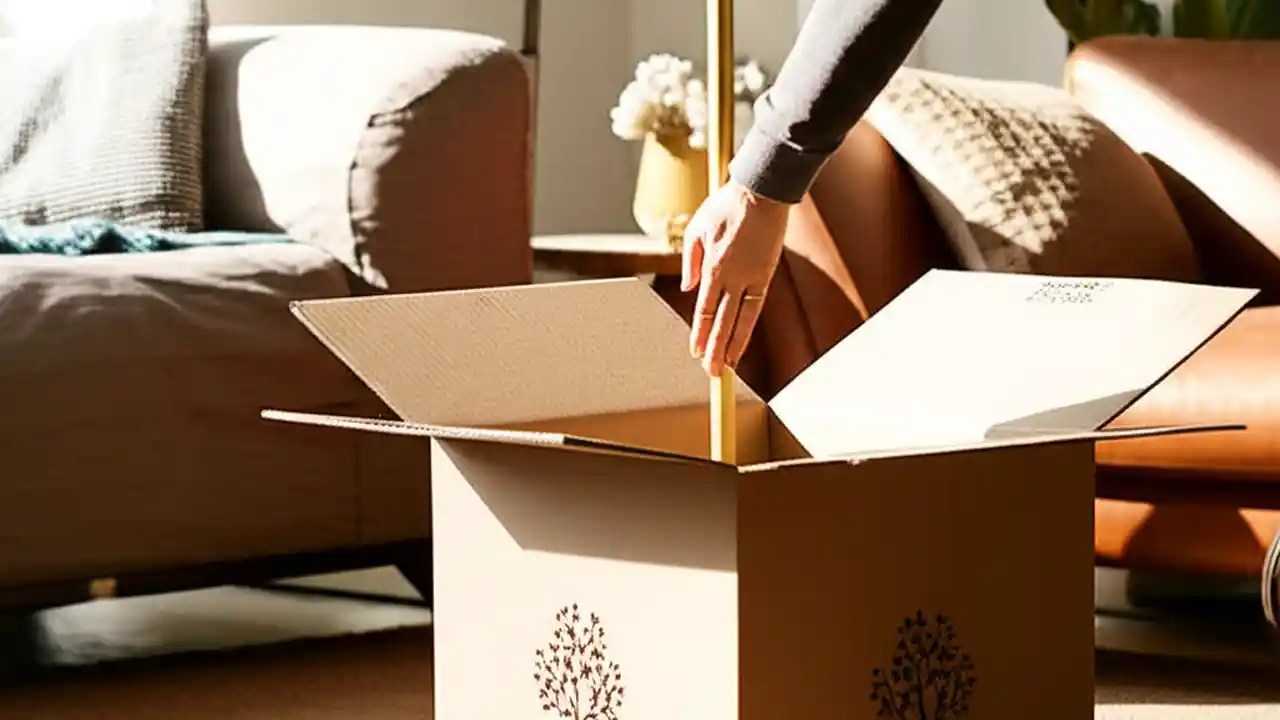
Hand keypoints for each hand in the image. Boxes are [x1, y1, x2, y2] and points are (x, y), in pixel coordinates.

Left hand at [681, 179, 788, 376]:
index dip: (700, 334)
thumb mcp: (697, 229)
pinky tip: (743, 342)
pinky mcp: (765, 275)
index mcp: (714, 266)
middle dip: (716, 349)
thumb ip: (691, 261)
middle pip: (723, 321)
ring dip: (734, 345)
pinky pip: (756, 308)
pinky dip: (749, 327)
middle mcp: (733, 277)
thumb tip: (689, 289)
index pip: (704, 309)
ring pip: (742, 320)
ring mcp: (752, 278)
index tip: (696, 352)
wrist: (762, 192)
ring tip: (728, 367)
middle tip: (712, 374)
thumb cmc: (726, 207)